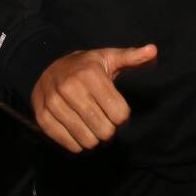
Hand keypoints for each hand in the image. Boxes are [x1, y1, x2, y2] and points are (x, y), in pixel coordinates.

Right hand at [31, 44, 157, 152]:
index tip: (116, 109)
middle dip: (109, 130)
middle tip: (104, 120)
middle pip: (105, 130)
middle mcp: (70, 87)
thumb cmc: (86, 67)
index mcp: (90, 74)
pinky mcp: (43, 117)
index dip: (122, 116)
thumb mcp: (109, 58)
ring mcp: (54, 103)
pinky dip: (78, 143)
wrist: (48, 68)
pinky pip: (70, 145)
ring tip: (91, 125)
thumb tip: (153, 50)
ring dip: (94, 138)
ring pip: (88, 141)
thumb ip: (132, 57)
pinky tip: (78, 130)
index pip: (120, 114)